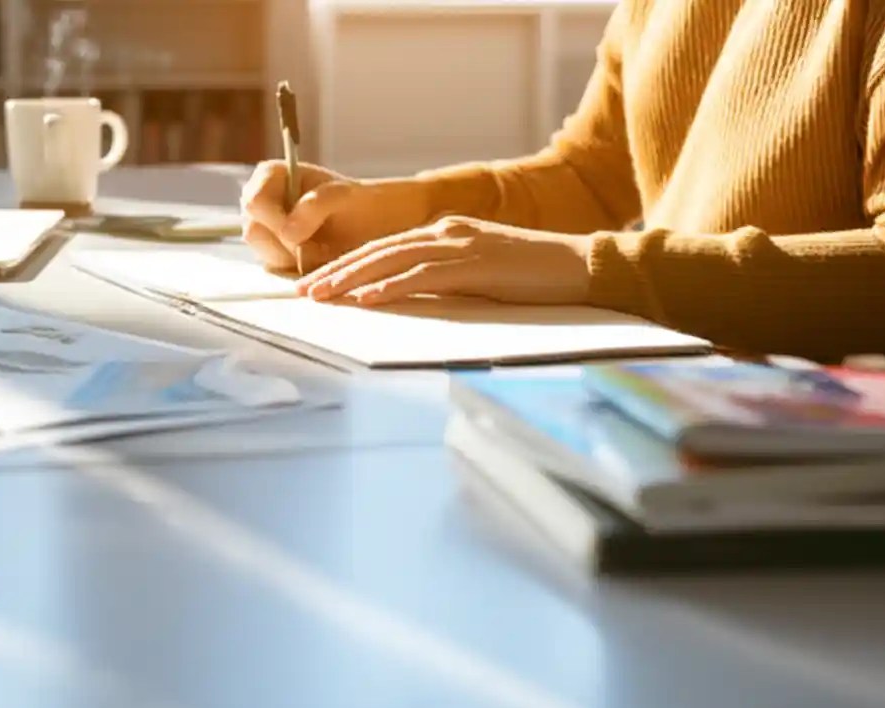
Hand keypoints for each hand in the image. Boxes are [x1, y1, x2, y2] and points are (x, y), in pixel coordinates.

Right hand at [239, 161, 432, 272]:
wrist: (370, 225)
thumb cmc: (357, 203)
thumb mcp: (342, 195)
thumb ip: (315, 205)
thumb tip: (288, 232)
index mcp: (270, 175)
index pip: (255, 202)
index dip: (274, 222)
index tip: (300, 236)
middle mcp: (259, 201)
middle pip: (254, 232)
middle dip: (287, 246)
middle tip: (318, 249)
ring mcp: (263, 228)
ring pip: (264, 253)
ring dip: (295, 260)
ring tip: (324, 251)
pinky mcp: (272, 252)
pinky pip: (276, 269)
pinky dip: (298, 269)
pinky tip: (319, 259)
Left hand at [295, 216, 592, 305]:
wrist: (581, 266)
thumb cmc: (533, 276)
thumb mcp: (479, 273)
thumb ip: (445, 278)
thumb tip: (408, 297)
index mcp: (445, 231)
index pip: (383, 247)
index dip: (346, 265)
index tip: (317, 284)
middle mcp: (445, 231)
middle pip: (377, 250)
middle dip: (336, 272)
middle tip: (302, 292)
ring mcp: (459, 244)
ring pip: (391, 260)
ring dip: (351, 280)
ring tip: (322, 297)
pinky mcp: (475, 264)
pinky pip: (423, 277)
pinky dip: (392, 288)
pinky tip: (366, 299)